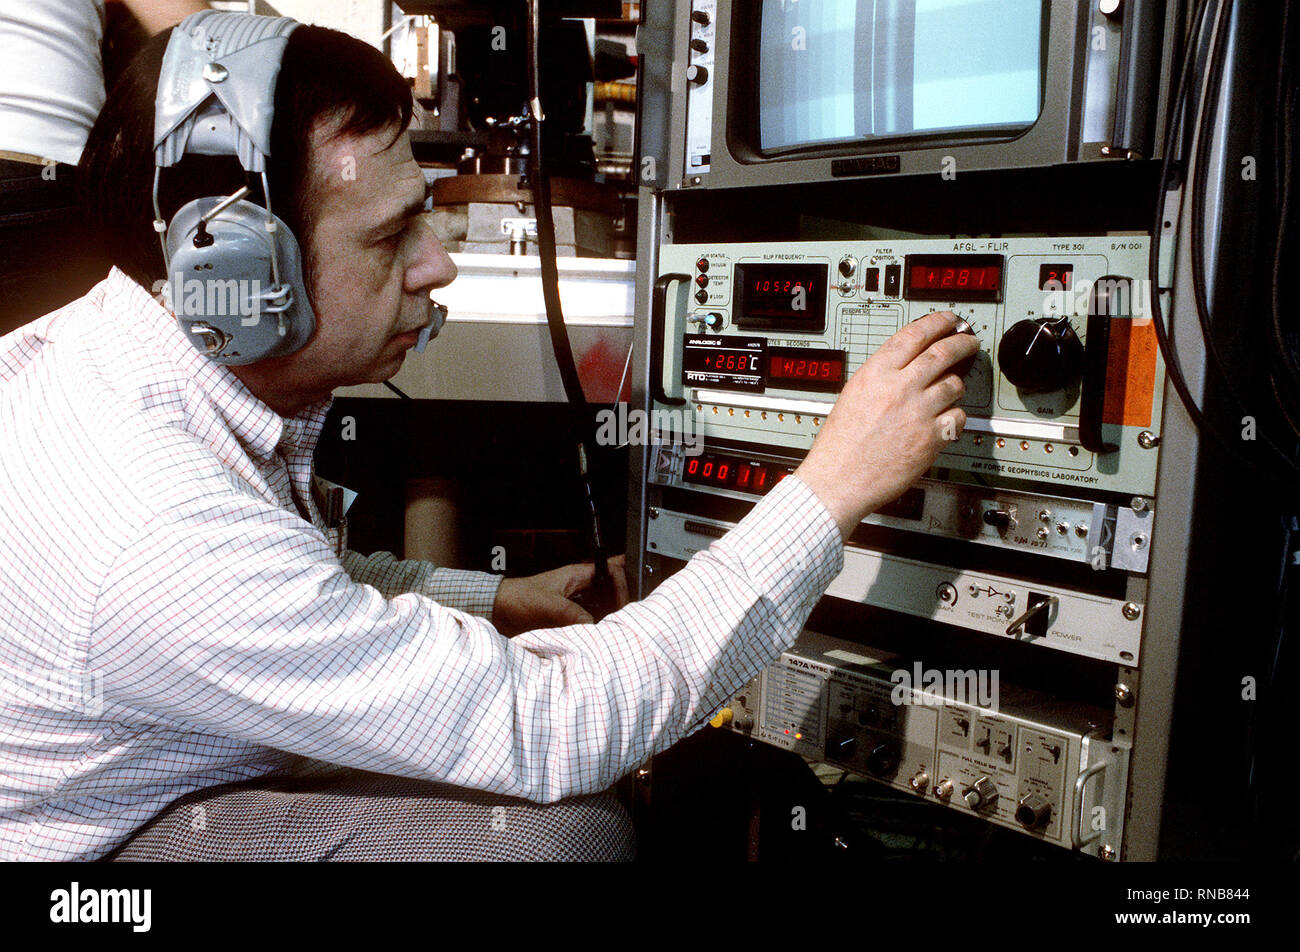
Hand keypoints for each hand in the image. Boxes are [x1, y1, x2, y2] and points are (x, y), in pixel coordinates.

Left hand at [491, 555, 628, 634]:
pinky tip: (603, 636)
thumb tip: (595, 628)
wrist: (499, 611)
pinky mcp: (571, 617)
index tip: (627, 602)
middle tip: (629, 617)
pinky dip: (600, 628)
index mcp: (578, 574)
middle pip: (613, 590)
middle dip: (623, 602)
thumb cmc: (519, 598)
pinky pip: (593, 621)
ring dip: (611, 616)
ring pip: (605, 606)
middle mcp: (581, 587)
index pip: (612, 572)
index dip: (623, 584)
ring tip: (619, 628)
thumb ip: (574, 615)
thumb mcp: (549, 605)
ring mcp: (578, 602)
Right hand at [795, 311, 979, 537]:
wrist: (838, 479)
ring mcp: (918, 412)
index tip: (948, 320)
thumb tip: (907, 365)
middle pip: (943, 352)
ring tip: (951, 389)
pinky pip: (958, 417)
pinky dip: (955, 417)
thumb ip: (882, 377)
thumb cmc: (840, 445)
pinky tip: (944, 421)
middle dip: (962, 342)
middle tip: (969, 341)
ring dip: (956, 385)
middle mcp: (899, 388)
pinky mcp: (932, 438)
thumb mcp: (853, 395)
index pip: (914, 334)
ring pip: (955, 384)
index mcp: (876, 373)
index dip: (937, 322)